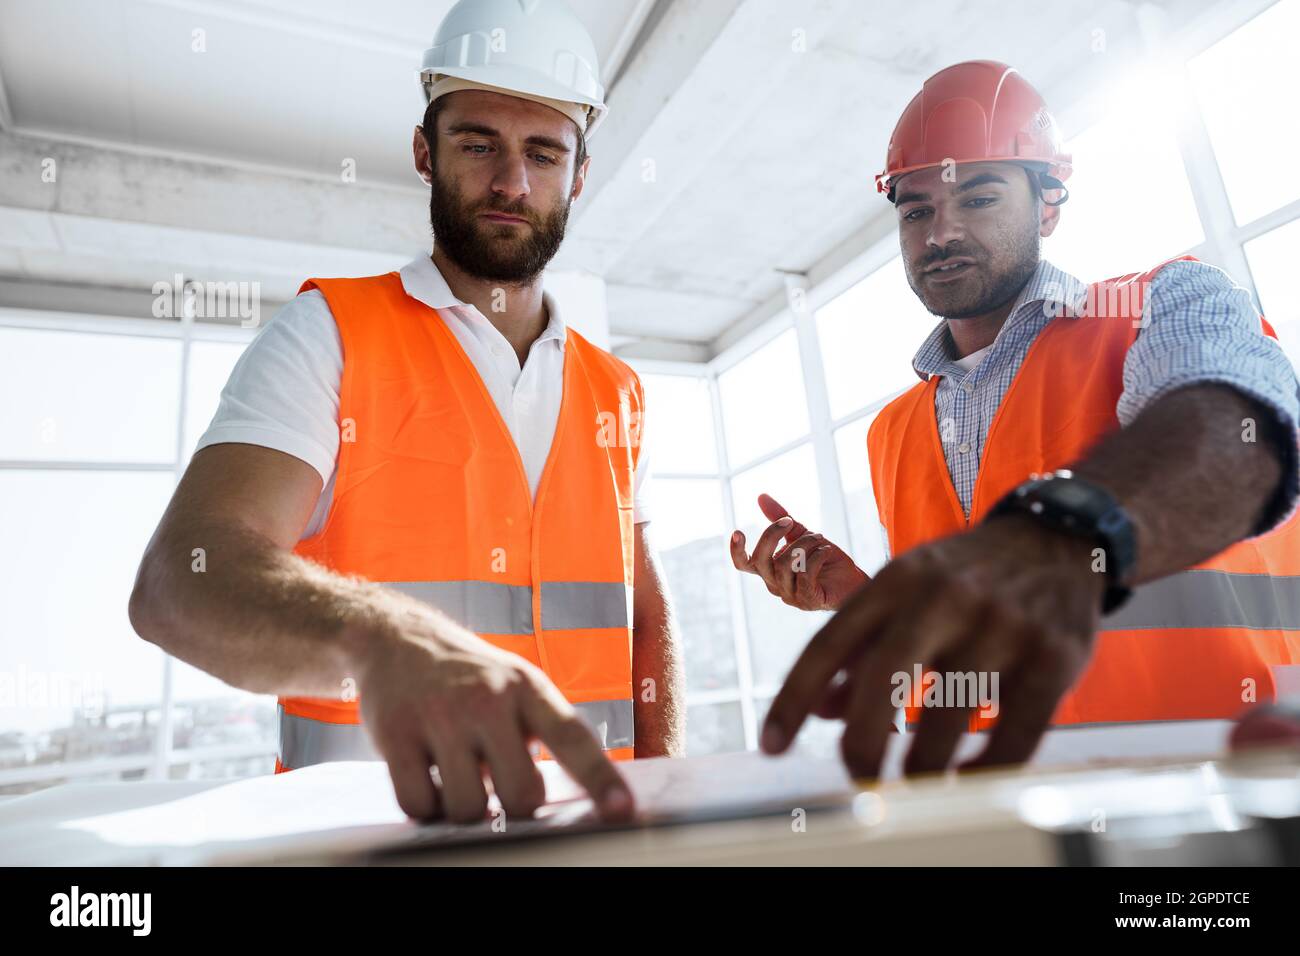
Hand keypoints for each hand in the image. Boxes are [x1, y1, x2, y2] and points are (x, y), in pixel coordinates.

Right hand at [347, 611, 634, 823]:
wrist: (397, 638)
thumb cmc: (471, 676)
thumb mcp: (518, 686)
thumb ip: (546, 733)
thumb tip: (582, 798)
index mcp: (528, 687)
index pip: (573, 738)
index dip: (601, 779)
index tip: (623, 812)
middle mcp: (487, 698)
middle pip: (522, 793)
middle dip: (514, 806)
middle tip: (498, 781)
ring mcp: (440, 715)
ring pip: (469, 808)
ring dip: (465, 807)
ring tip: (457, 772)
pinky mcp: (395, 734)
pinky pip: (419, 805)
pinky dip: (425, 805)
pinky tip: (426, 774)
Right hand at [729, 493, 868, 610]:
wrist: (852, 580)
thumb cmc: (824, 559)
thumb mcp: (801, 534)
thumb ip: (780, 518)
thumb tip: (761, 496)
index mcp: (769, 570)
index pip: (744, 564)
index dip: (736, 550)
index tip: (738, 531)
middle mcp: (775, 584)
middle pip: (759, 561)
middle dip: (771, 536)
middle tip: (790, 521)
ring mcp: (790, 595)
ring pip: (785, 565)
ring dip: (804, 544)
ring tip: (819, 537)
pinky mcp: (808, 600)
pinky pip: (805, 575)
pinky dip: (816, 557)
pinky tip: (826, 550)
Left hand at [761, 514, 1106, 778]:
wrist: (1057, 538)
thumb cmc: (965, 578)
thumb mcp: (904, 597)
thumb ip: (858, 652)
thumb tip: (818, 711)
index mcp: (897, 581)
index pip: (830, 643)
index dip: (792, 698)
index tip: (771, 745)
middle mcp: (945, 596)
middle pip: (886, 675)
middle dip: (862, 742)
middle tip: (856, 779)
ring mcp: (1003, 623)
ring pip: (950, 713)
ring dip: (923, 767)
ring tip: (910, 790)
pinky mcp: (1055, 655)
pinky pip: (1016, 731)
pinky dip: (986, 769)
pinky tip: (967, 781)